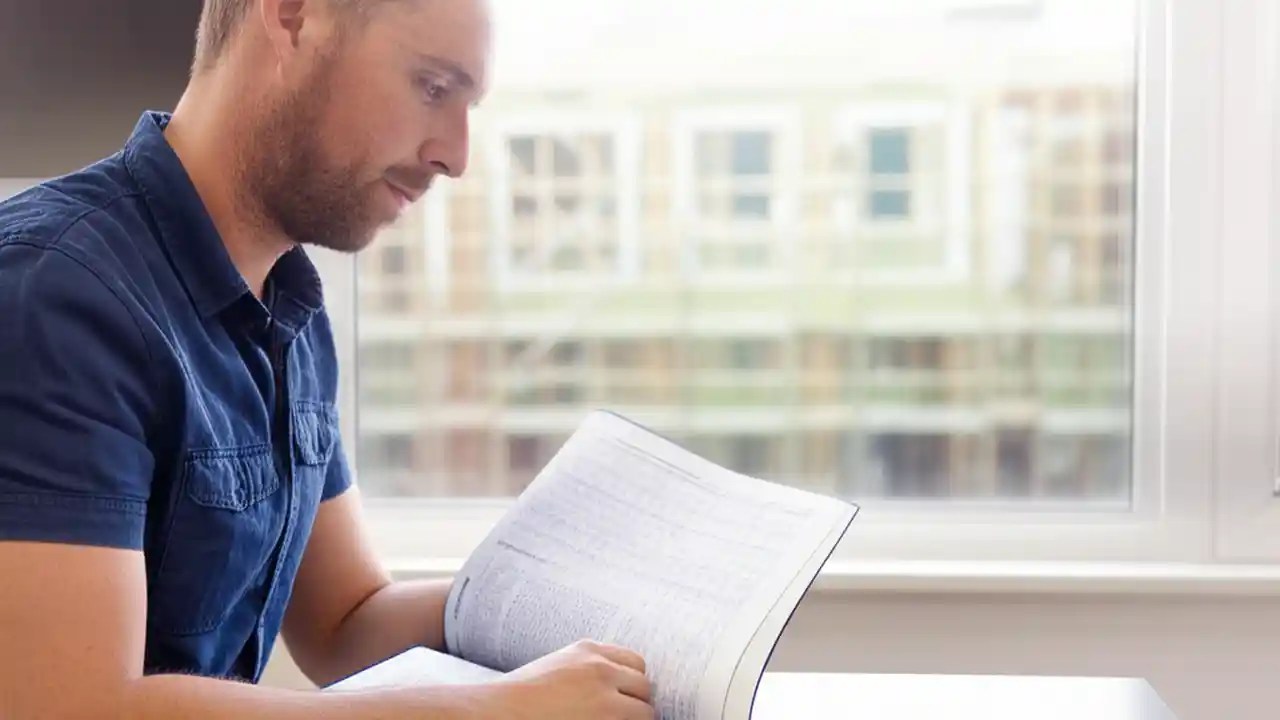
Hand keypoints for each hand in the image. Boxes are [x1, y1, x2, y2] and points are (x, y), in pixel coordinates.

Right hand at [485, 639, 653, 719]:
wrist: (495, 715)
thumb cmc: (517, 700)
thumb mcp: (555, 670)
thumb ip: (585, 673)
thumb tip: (615, 692)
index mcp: (587, 651)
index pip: (635, 662)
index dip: (631, 684)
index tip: (624, 698)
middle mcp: (601, 670)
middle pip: (644, 686)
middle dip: (636, 704)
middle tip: (621, 718)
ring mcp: (605, 700)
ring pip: (645, 713)